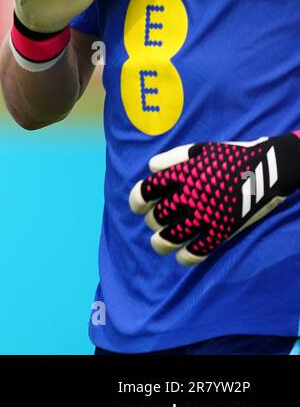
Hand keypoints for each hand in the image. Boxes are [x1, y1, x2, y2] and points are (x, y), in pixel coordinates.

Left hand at [129, 132, 299, 264]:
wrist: (269, 168)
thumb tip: (151, 169)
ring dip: (161, 243)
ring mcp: (207, 215)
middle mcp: (190, 195)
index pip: (147, 191)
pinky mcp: (223, 230)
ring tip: (159, 243)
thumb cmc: (230, 157)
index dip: (137, 201)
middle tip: (156, 222)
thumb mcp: (200, 149)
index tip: (138, 207)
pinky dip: (186, 257)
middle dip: (153, 221)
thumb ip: (172, 158)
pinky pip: (199, 249)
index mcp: (182, 174)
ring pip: (173, 236)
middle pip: (158, 216)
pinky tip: (182, 257)